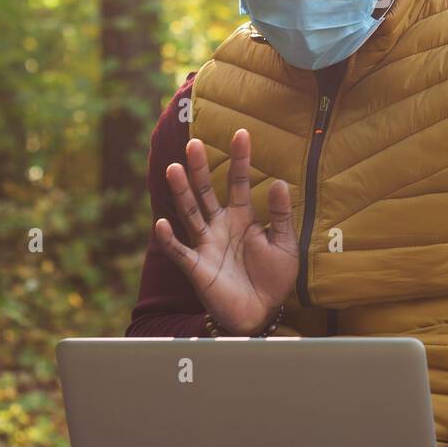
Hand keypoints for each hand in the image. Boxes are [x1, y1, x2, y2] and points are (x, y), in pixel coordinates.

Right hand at [154, 128, 298, 336]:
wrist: (261, 313)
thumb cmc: (273, 278)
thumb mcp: (284, 244)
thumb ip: (281, 215)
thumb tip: (280, 181)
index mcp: (242, 217)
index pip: (238, 181)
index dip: (240, 159)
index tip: (242, 133)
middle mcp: (220, 225)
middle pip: (205, 191)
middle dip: (199, 168)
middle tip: (194, 142)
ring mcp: (206, 244)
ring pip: (190, 213)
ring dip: (181, 192)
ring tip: (174, 169)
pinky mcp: (197, 267)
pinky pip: (180, 251)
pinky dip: (169, 239)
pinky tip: (162, 224)